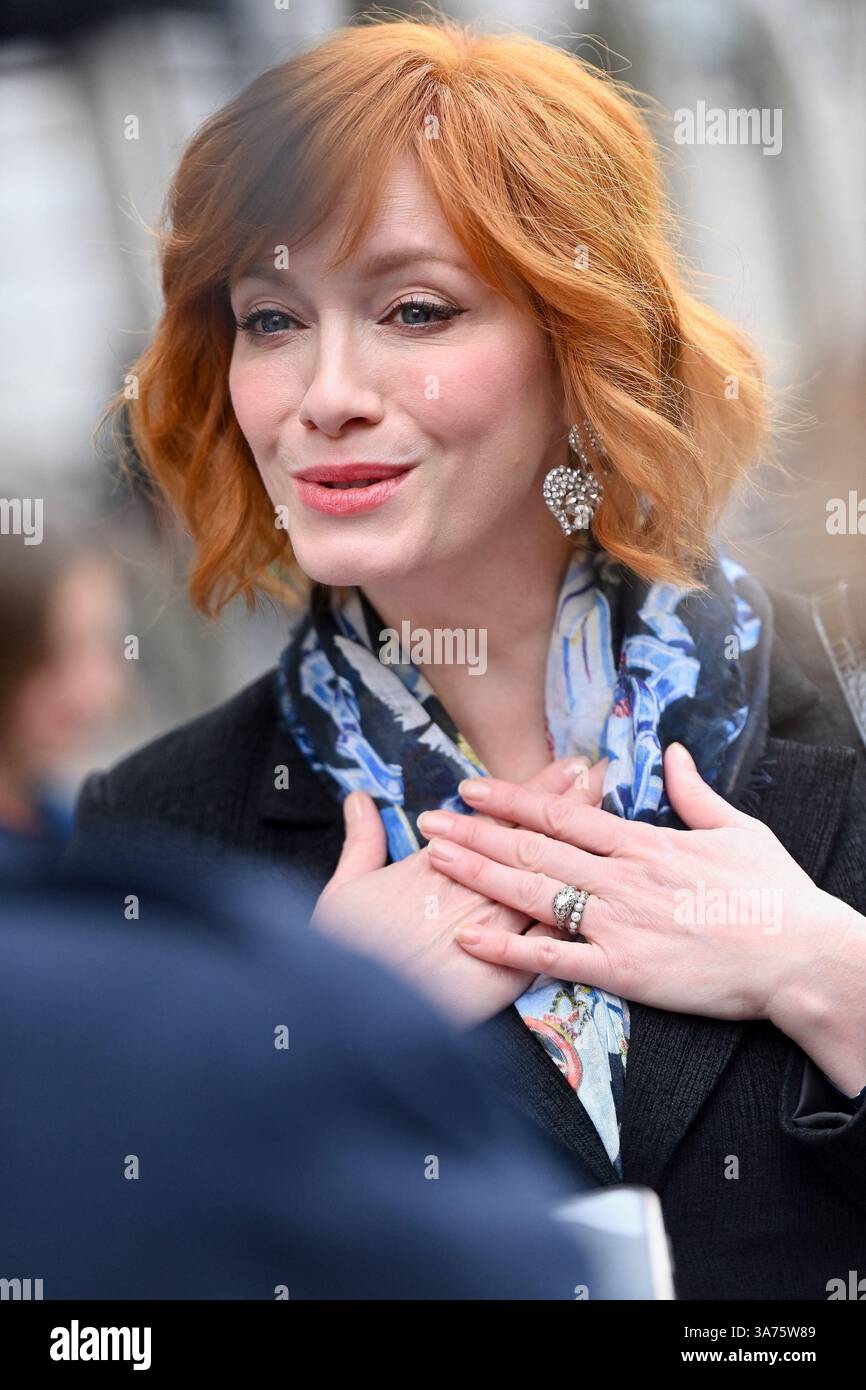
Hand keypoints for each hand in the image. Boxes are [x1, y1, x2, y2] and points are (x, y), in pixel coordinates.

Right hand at [311, 754, 607, 1026]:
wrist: (345, 1018)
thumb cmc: (340, 954)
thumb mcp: (342, 893)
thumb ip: (360, 843)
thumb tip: (358, 798)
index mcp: (434, 870)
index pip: (495, 821)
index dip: (531, 792)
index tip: (564, 765)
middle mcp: (471, 894)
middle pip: (529, 842)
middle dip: (567, 806)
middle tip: (600, 772)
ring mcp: (490, 934)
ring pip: (547, 883)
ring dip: (581, 850)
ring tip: (610, 824)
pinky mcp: (501, 980)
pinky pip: (549, 945)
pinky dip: (577, 918)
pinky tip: (606, 900)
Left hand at [418, 742, 833, 1024]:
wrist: (800, 956)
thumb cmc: (774, 894)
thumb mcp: (737, 829)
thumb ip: (692, 792)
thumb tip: (671, 753)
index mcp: (643, 843)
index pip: (562, 813)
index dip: (511, 799)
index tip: (472, 788)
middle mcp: (620, 877)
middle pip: (533, 847)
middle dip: (476, 832)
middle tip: (429, 819)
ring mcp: (617, 923)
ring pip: (532, 892)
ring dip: (478, 874)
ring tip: (434, 860)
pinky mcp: (622, 970)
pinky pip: (552, 958)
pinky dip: (506, 948)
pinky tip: (468, 939)